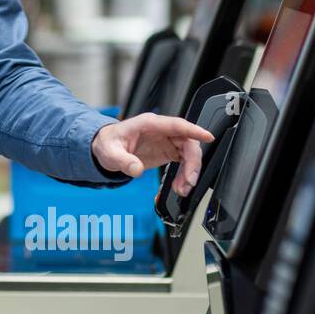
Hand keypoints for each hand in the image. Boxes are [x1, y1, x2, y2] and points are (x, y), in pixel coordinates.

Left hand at [91, 114, 213, 194]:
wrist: (106, 149)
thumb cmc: (108, 143)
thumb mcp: (110, 152)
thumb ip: (123, 161)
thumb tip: (137, 170)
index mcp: (149, 124)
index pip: (176, 124)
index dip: (194, 130)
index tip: (208, 136)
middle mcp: (161, 131)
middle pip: (187, 143)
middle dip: (192, 163)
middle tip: (189, 182)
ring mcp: (166, 141)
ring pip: (188, 154)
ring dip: (189, 172)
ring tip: (182, 189)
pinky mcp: (168, 151)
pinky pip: (183, 162)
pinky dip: (184, 175)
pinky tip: (179, 186)